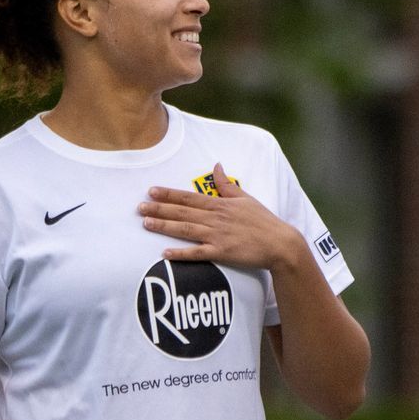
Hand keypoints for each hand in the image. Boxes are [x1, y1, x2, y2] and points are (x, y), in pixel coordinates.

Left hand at [141, 165, 299, 271]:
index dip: (169, 194)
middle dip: (160, 209)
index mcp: (220, 204)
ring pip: (186, 230)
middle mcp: (216, 218)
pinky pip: (198, 253)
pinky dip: (181, 253)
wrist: (280, 243)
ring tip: (146, 223)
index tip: (151, 191)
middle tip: (139, 208)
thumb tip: (216, 165)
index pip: (189, 197)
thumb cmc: (263, 221)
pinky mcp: (222, 252)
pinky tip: (165, 252)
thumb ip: (226, 184)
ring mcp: (218, 236)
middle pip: (182, 212)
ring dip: (165, 226)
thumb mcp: (245, 198)